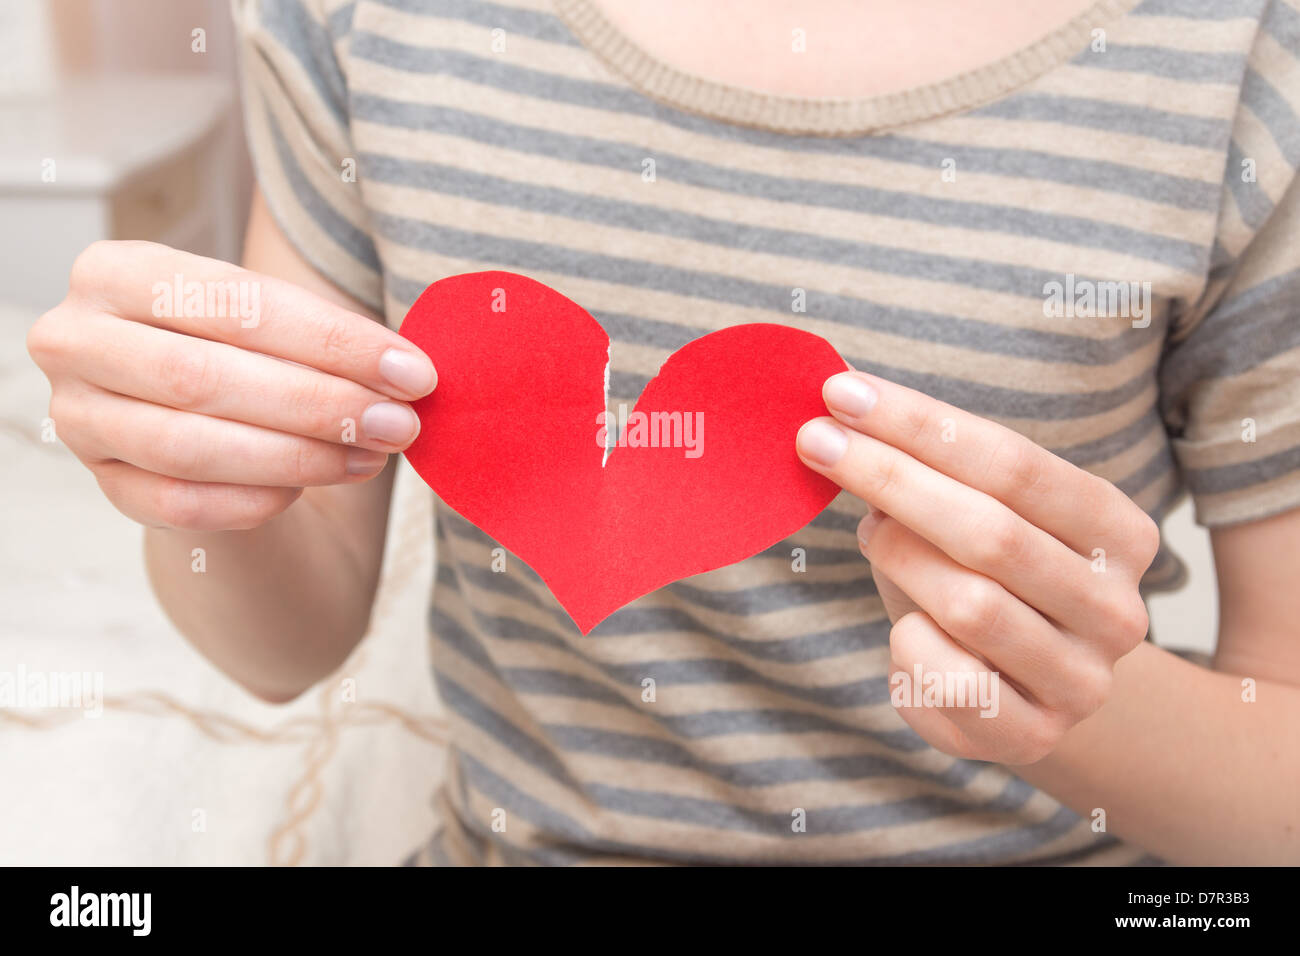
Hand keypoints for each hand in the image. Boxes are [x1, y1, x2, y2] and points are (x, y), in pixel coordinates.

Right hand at [27, 241, 435, 530]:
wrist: (206, 422)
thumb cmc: (245, 353)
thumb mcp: (272, 325)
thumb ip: (325, 338)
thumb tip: (409, 373)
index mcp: (119, 271)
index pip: (237, 303)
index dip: (333, 341)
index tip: (412, 371)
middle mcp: (76, 338)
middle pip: (206, 377)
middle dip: (319, 404)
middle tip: (399, 424)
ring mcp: (78, 417)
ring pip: (189, 447)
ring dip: (296, 457)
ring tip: (370, 456)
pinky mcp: (101, 484)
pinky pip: (178, 505)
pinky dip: (252, 500)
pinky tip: (306, 493)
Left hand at [796, 371, 1159, 763]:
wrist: (1024, 688)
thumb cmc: (986, 578)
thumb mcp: (970, 514)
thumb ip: (930, 473)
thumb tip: (846, 419)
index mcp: (1119, 531)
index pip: (1014, 462)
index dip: (920, 424)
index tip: (841, 393)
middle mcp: (1116, 607)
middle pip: (991, 528)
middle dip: (890, 476)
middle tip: (815, 442)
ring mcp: (1083, 679)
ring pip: (970, 603)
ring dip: (898, 556)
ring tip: (869, 533)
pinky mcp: (1035, 735)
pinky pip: (948, 680)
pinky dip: (906, 644)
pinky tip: (904, 629)